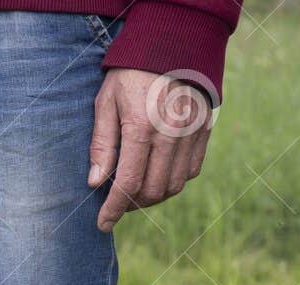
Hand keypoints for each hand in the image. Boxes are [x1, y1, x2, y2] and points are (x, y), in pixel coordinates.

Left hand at [88, 68, 212, 231]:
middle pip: (153, 191)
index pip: (127, 183)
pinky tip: (156, 176)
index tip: (102, 224)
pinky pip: (191, 171)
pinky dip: (173, 182)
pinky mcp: (204, 130)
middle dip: (132, 206)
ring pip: (173, 186)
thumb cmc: (131, 74)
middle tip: (117, 205)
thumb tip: (96, 182)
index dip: (113, 209)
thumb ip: (102, 144)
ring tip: (134, 193)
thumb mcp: (106, 102)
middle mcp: (171, 134)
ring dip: (153, 197)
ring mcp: (191, 133)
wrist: (173, 44)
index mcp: (142, 127)